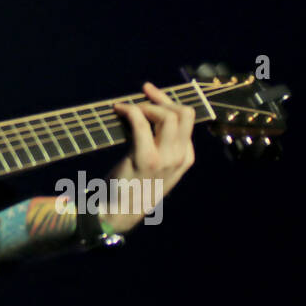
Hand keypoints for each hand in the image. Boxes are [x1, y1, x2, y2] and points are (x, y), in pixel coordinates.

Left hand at [105, 82, 195, 232]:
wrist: (120, 211)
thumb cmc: (133, 184)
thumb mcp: (157, 165)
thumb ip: (159, 142)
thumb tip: (145, 109)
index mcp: (186, 157)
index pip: (188, 119)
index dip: (168, 101)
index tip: (149, 93)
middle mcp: (180, 158)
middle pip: (183, 113)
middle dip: (161, 99)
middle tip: (141, 98)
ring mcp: (165, 159)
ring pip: (167, 116)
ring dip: (146, 105)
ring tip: (129, 108)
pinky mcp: (145, 159)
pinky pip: (141, 123)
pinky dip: (129, 110)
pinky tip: (118, 110)